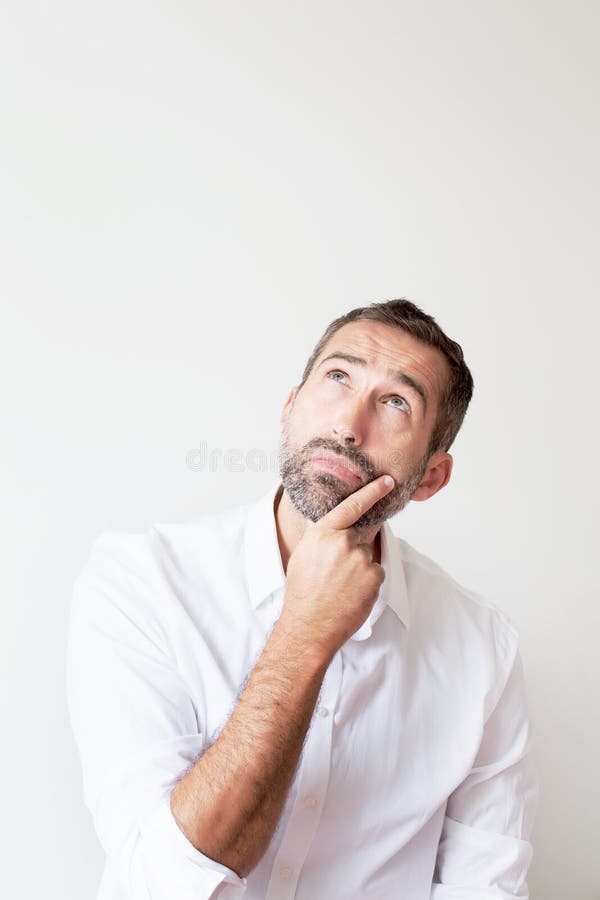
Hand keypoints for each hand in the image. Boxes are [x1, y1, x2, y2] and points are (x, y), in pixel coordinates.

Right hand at [278, 474, 394, 660]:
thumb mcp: (304, 554)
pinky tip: (351, 594)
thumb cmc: (302, 592)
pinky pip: (375, 574)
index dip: (372, 491)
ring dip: (359, 570)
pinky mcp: (374, 576)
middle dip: (352, 552)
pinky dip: (367, 583)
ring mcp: (361, 558)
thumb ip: (322, 536)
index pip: (352, 506)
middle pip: (360, 537)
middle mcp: (343, 541)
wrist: (309, 626)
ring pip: (367, 557)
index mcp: (323, 532)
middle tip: (334, 574)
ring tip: (339, 587)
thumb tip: (335, 526)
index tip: (387, 481)